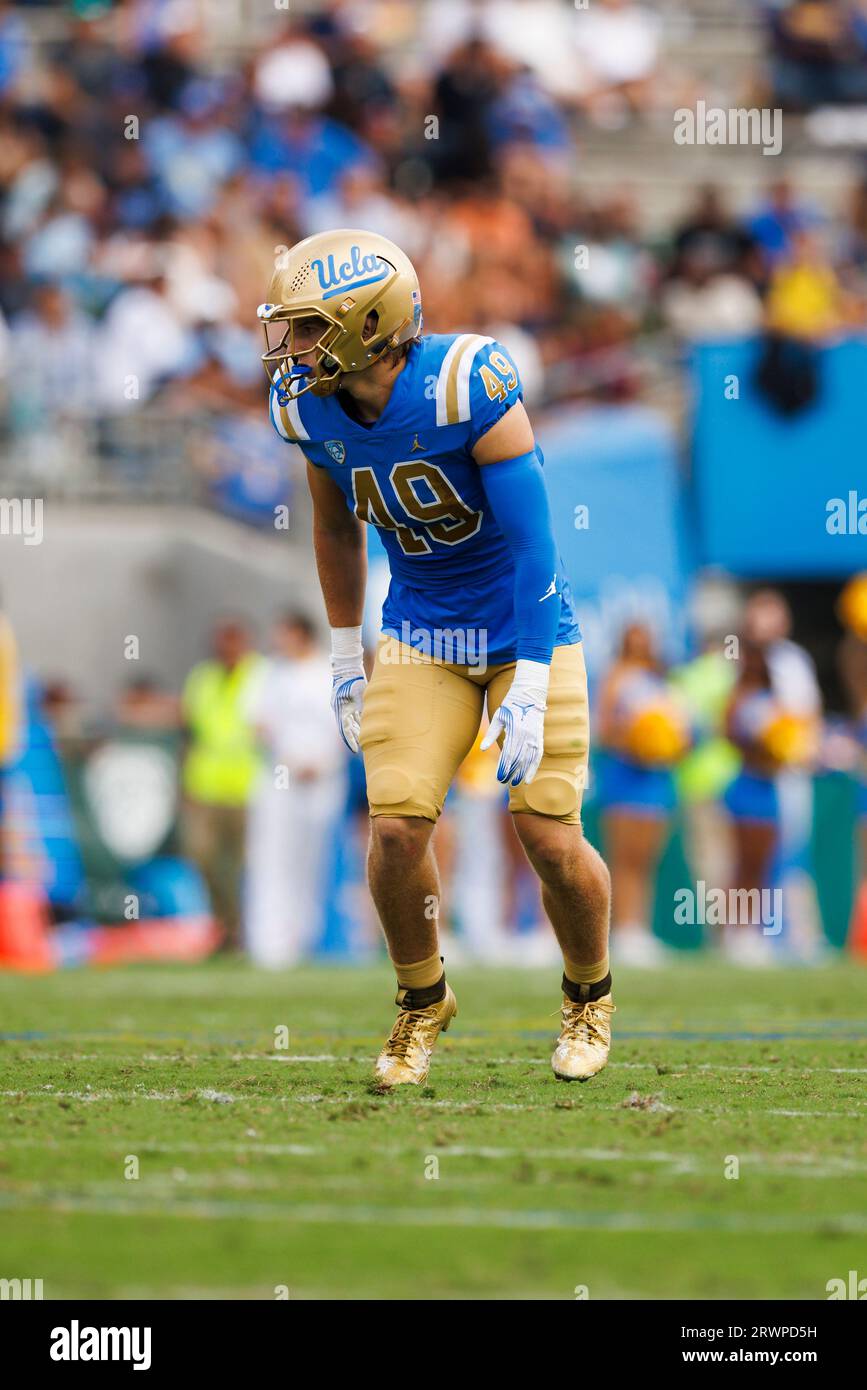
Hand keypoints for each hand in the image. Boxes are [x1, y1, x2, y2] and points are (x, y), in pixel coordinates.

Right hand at [331, 665, 366, 752]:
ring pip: (350, 723)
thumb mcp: (357, 692)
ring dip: (356, 732)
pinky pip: (352, 717)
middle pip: (347, 728)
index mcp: (342, 709)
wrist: (346, 669)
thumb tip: (366, 717)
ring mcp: (344, 707)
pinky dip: (357, 723)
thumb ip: (361, 705)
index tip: (355, 749)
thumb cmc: (352, 679)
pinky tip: (363, 729)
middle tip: (359, 749)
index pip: (345, 729)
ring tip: (362, 742)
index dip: (350, 740)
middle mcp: (341, 710)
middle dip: (352, 739)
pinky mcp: (348, 704)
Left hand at [481, 659, 549, 785]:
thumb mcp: (498, 717)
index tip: (499, 777)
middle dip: (511, 772)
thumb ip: (491, 733)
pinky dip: (535, 766)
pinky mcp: (540, 736)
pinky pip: (538, 754)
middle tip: (504, 782)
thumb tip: (482, 749)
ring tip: (517, 783)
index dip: (504, 767)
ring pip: (530, 759)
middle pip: (519, 759)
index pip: (508, 754)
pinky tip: (530, 776)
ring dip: (523, 772)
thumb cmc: (510, 704)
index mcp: (515, 731)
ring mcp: (535, 736)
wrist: (529, 693)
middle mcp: (526, 735)